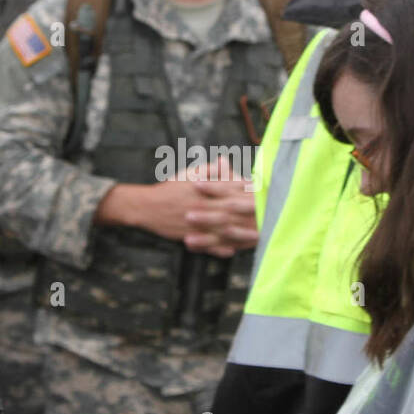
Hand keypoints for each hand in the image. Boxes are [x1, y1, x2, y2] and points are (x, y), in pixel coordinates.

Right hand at [96, 160, 255, 257]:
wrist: (146, 206)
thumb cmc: (169, 188)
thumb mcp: (189, 174)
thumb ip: (209, 170)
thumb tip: (224, 161)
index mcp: (205, 189)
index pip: (231, 190)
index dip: (248, 193)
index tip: (262, 195)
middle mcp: (203, 206)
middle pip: (231, 210)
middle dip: (250, 214)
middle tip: (267, 217)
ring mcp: (197, 223)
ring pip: (221, 229)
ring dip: (239, 234)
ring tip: (255, 237)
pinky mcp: (189, 236)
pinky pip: (206, 244)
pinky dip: (218, 248)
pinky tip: (231, 251)